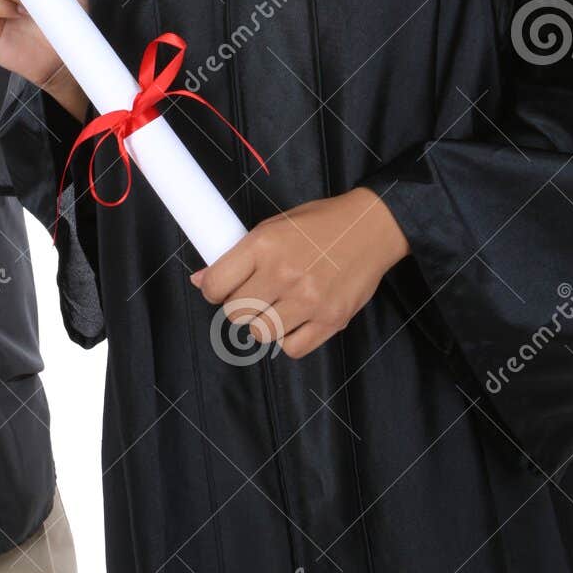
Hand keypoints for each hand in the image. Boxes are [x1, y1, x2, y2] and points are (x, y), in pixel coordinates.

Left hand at [190, 187, 409, 359]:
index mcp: (264, 245)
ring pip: (261, 334)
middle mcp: (284, 274)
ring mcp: (309, 300)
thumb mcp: (274, 225)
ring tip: (276, 306)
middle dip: (237, 307)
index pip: (217, 284)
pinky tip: (295, 319)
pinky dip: (289, 339)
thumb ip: (238, 254)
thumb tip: (201, 280)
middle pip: (236, 313)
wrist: (372, 227)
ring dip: (263, 324)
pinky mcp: (331, 320)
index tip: (219, 290)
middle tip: (251, 296)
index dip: (212, 290)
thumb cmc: (321, 223)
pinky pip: (293, 348)